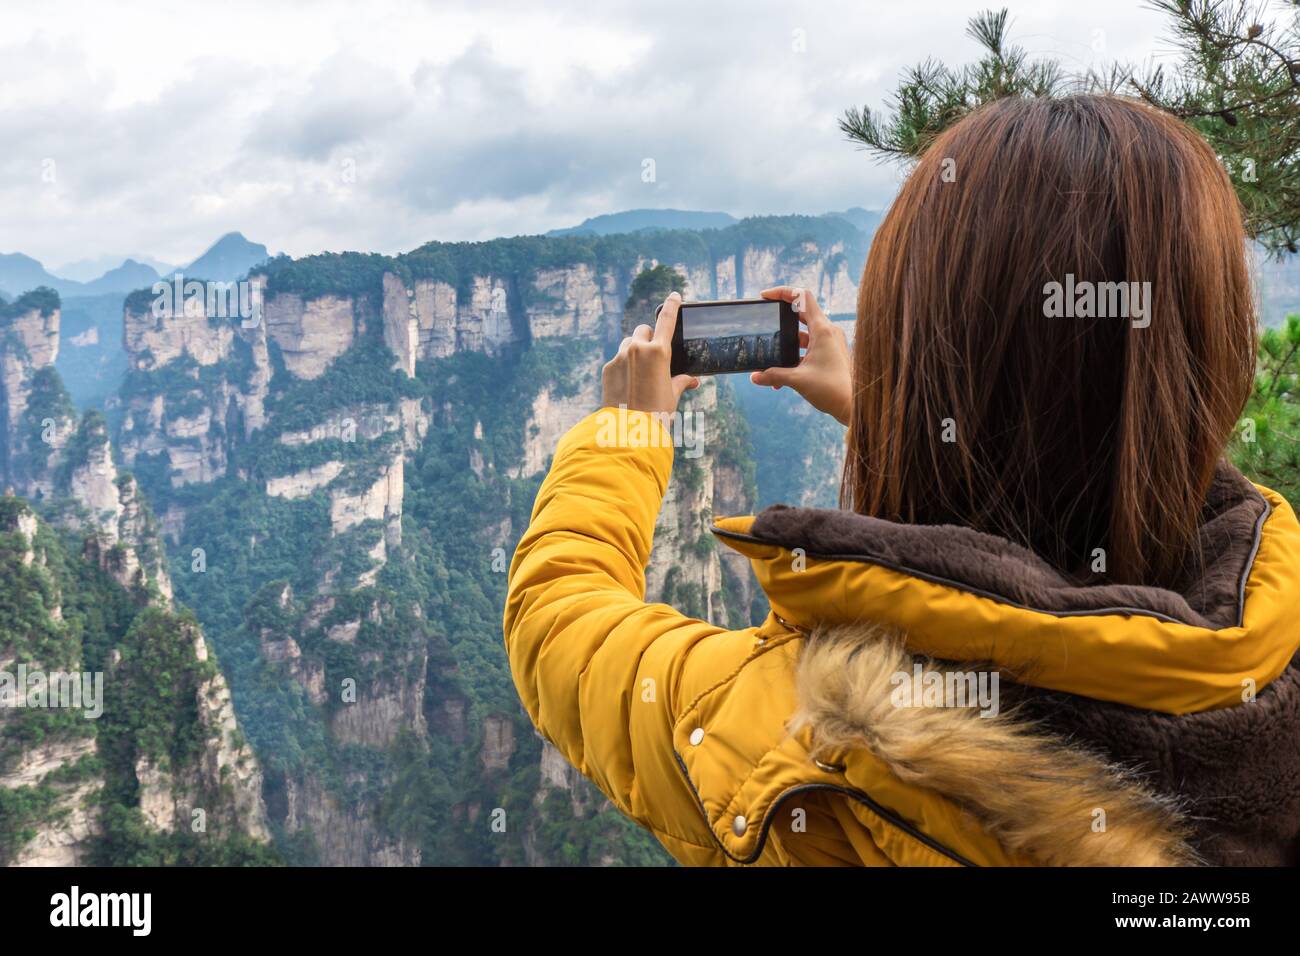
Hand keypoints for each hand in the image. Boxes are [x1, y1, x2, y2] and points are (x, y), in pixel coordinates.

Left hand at [602, 291, 699, 414]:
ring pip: (628, 343)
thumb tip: (691, 380)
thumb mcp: (672, 395)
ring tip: (640, 372)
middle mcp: (637, 349)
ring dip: (635, 350)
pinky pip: (618, 359)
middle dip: (648, 337)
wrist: (629, 429)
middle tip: (653, 354)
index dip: (672, 306)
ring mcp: (620, 357)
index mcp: (658, 352)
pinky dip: (624, 366)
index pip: (666, 320)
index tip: (674, 296)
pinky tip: (628, 384)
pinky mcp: (608, 368)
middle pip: (642, 330)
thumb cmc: (656, 412)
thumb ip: (681, 381)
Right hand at [750, 286, 851, 425]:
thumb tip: (754, 377)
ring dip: (787, 344)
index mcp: (822, 330)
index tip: (766, 296)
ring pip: (804, 334)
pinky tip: (783, 377)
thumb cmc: (832, 389)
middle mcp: (828, 332)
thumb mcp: (797, 380)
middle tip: (765, 321)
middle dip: (781, 319)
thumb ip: (774, 375)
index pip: (802, 296)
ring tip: (772, 356)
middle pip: (801, 313)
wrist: (854, 406)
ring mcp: (831, 343)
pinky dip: (796, 357)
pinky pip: (809, 348)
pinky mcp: (831, 355)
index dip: (783, 292)